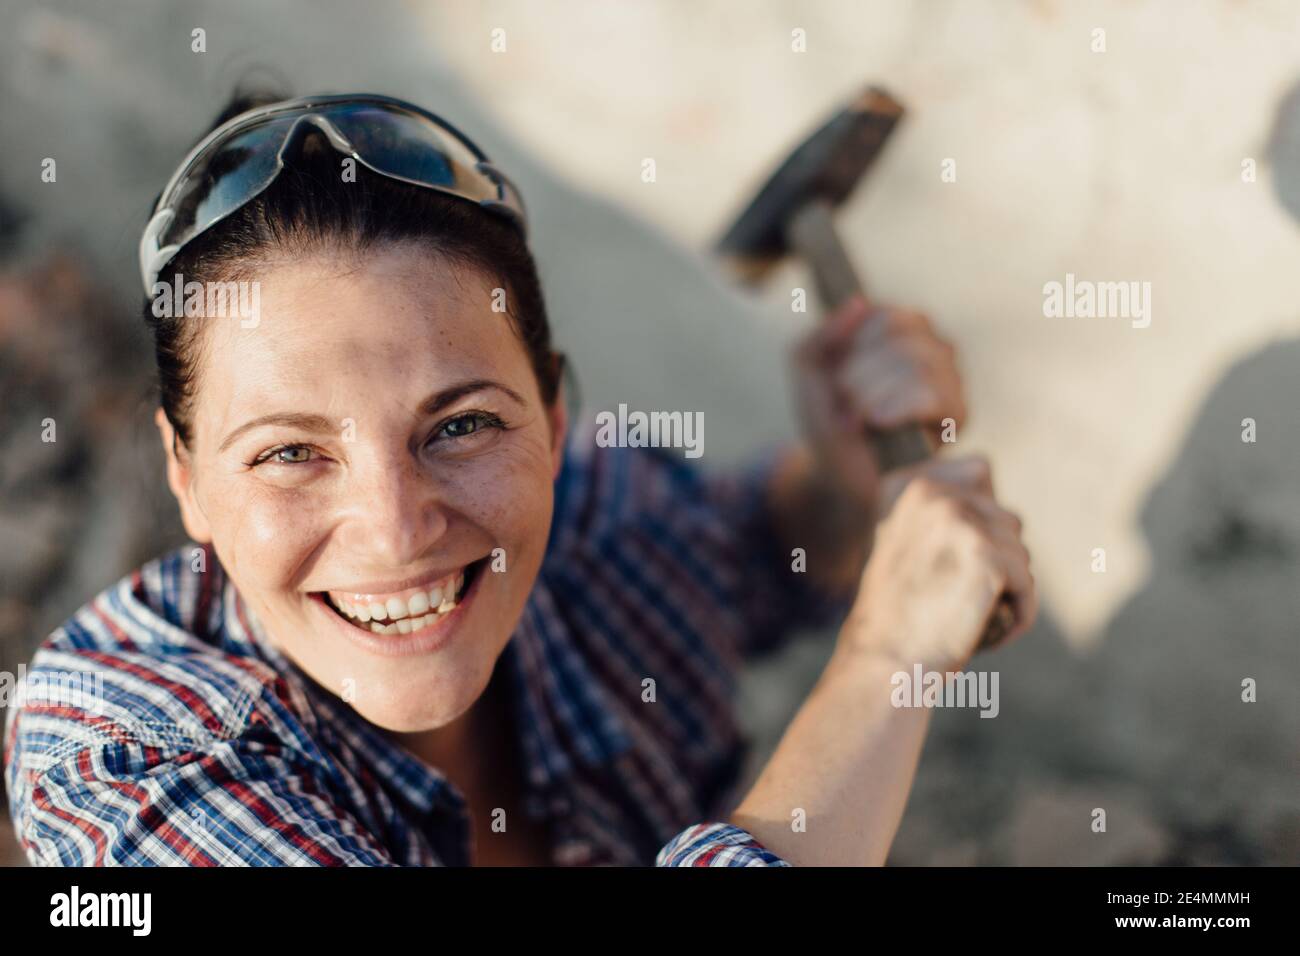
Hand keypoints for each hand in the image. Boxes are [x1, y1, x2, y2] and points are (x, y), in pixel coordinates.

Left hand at [792, 295, 966, 523]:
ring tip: (857, 419)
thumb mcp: (806, 368)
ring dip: (872, 396)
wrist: (838, 473)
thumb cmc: (826, 418)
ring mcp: (949, 377)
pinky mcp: (958, 414)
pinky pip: (934, 395)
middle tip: (845, 406)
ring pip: (918, 364)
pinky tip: (878, 424)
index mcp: (900, 327)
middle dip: (859, 376)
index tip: (836, 379)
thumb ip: (821, 332)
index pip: (885, 316)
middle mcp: (931, 346)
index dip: (853, 350)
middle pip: (902, 337)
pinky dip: (896, 409)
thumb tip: (859, 302)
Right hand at [837, 455, 1037, 672]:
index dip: (980, 524)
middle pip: (1006, 518)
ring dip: (1007, 588)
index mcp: (909, 487)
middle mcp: (932, 495)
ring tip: (972, 615)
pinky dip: (1019, 613)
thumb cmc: (896, 614)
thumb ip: (938, 514)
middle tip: (961, 597)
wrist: (883, 661)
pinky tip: (991, 631)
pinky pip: (1027, 585)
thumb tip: (986, 478)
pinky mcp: (987, 558)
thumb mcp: (903, 543)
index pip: (980, 471)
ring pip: (1020, 551)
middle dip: (996, 559)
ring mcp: (960, 523)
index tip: (952, 563)